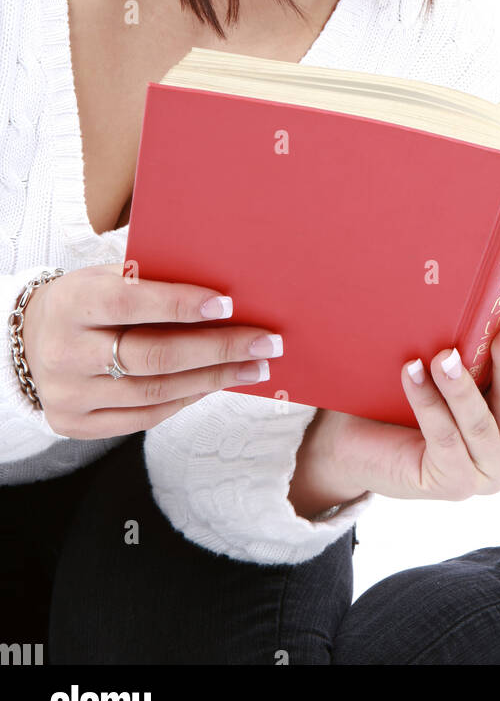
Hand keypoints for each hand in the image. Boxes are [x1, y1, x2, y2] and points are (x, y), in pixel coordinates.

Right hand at [19, 261, 285, 438]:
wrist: (33, 338)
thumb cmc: (90, 298)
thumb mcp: (108, 276)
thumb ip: (153, 278)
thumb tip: (224, 284)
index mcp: (72, 303)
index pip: (131, 303)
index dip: (181, 304)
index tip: (229, 304)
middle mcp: (65, 353)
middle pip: (152, 356)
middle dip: (218, 349)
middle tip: (265, 342)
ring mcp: (69, 395)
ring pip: (154, 393)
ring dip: (214, 379)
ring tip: (255, 366)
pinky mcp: (75, 424)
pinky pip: (143, 418)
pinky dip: (187, 398)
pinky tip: (217, 383)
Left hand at [289, 286, 499, 512]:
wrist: (358, 444)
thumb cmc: (405, 396)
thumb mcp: (449, 368)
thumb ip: (471, 345)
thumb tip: (479, 283)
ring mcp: (487, 471)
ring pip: (481, 423)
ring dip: (462, 387)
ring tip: (444, 354)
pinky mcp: (453, 484)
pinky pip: (442, 438)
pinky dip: (428, 404)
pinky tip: (411, 372)